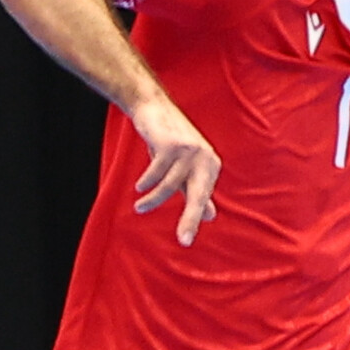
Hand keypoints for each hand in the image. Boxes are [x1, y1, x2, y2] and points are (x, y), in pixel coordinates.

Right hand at [128, 93, 219, 245]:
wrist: (154, 108)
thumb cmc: (170, 142)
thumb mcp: (185, 168)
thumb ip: (196, 191)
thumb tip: (211, 216)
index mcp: (211, 166)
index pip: (203, 198)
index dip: (194, 219)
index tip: (185, 241)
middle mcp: (205, 158)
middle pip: (197, 196)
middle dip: (190, 219)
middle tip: (183, 241)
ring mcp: (190, 150)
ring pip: (170, 185)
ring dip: (153, 199)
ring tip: (139, 207)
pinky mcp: (172, 144)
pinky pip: (157, 171)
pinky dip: (147, 181)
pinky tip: (140, 187)